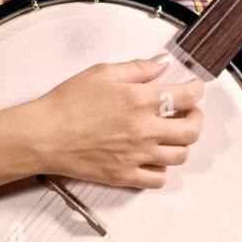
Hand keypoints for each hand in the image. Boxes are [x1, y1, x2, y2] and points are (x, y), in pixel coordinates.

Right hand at [33, 58, 203, 188]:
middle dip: (197, 118)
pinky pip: (158, 179)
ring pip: (180, 155)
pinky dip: (162, 168)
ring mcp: (136, 156)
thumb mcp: (102, 73)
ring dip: (182, 143)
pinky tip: (154, 156)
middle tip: (190, 112)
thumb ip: (137, 68)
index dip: (197, 90)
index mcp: (139, 100)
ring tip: (172, 134)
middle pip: (192, 130)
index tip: (194, 88)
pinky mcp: (124, 175)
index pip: (188, 96)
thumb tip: (162, 63)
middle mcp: (143, 130)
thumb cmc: (67, 103)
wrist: (43, 135)